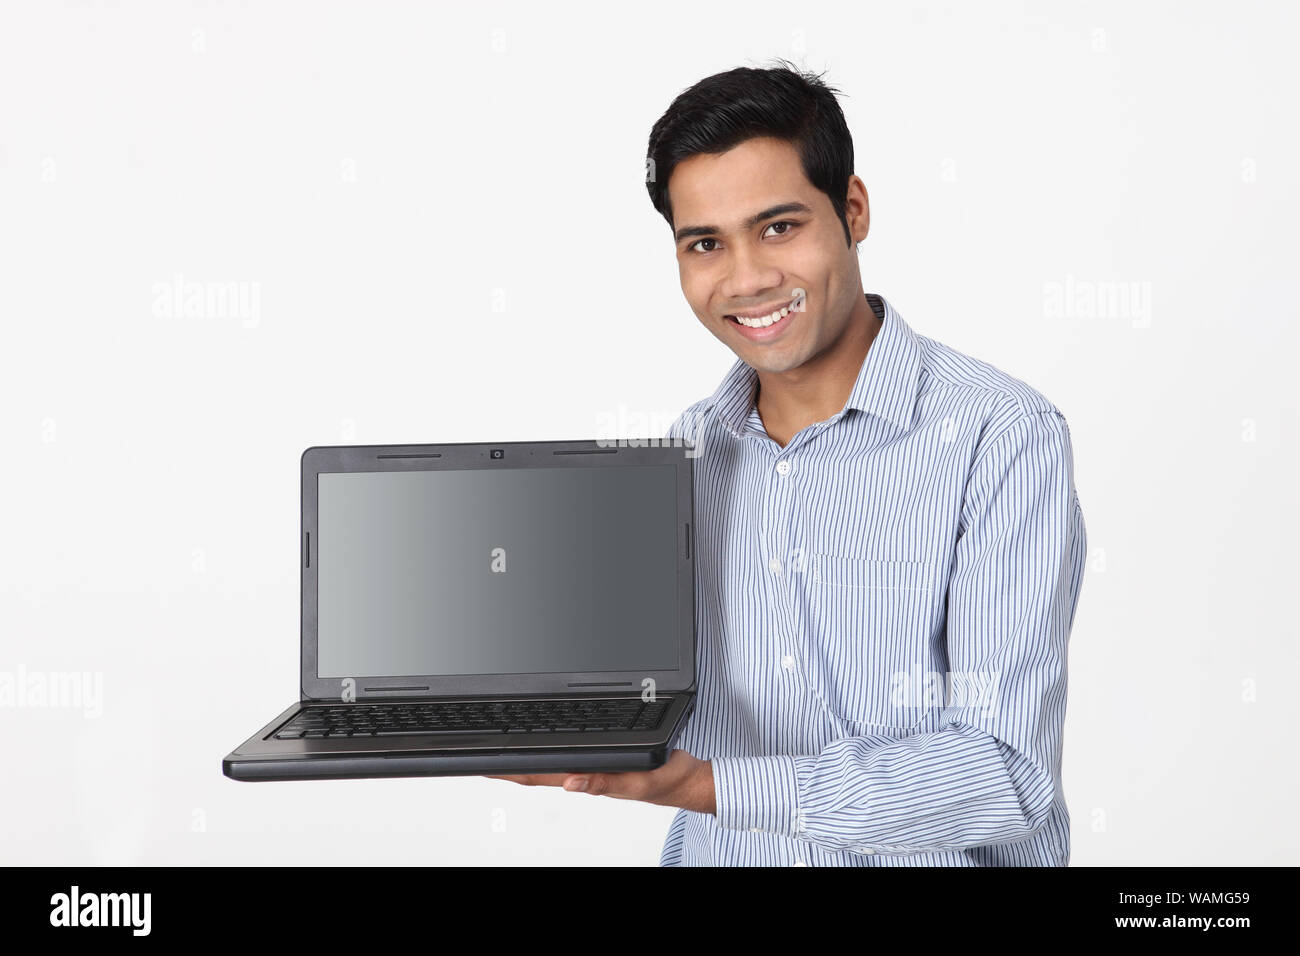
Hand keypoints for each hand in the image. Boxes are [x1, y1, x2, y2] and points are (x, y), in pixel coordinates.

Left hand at [485, 749, 715, 814]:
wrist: (685, 778)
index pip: (539, 774)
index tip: (483, 765)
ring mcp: (591, 765)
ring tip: (498, 752)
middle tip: (476, 757)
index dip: (510, 770)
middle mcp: (584, 772)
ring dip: (524, 756)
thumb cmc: (664, 780)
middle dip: (507, 763)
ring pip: (549, 760)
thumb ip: (605, 782)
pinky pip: (568, 753)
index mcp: (586, 777)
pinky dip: (549, 748)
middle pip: (536, 767)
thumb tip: (570, 783)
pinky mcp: (602, 756)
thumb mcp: (637, 780)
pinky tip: (540, 745)